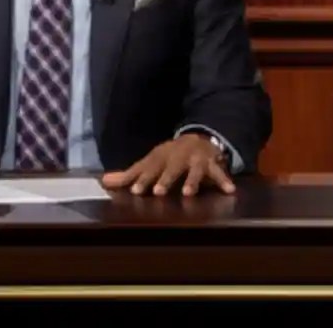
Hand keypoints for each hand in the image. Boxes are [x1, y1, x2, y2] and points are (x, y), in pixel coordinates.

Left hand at [101, 134, 235, 196]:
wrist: (199, 139)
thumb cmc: (169, 156)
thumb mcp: (150, 162)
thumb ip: (129, 174)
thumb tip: (103, 181)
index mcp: (160, 156)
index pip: (149, 167)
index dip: (142, 178)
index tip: (135, 191)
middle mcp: (177, 156)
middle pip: (170, 167)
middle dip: (165, 178)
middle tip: (159, 192)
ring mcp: (196, 159)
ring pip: (194, 170)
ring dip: (192, 180)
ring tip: (188, 193)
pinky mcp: (212, 163)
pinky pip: (219, 172)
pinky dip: (224, 180)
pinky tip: (229, 190)